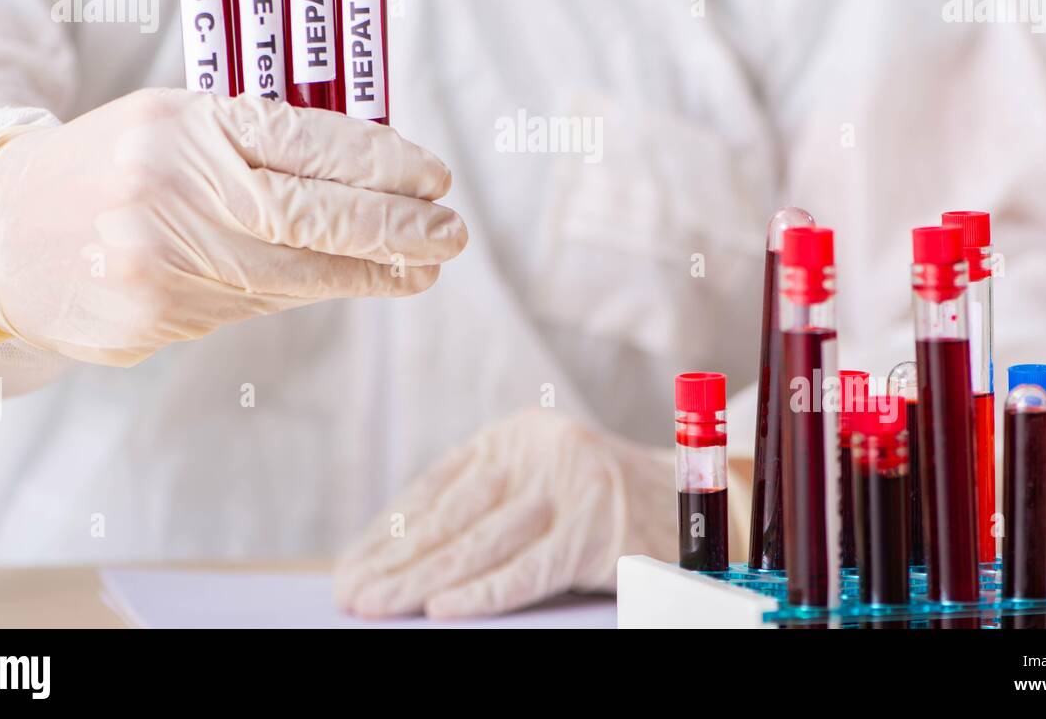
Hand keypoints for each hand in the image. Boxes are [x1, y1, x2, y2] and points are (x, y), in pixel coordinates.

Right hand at [0, 88, 465, 364]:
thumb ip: (259, 140)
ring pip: (294, 273)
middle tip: (451, 235)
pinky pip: (254, 306)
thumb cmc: (111, 166)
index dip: (382, 164)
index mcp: (181, 124)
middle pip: (312, 216)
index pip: (306, 143)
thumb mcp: (175, 123)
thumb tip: (372, 173)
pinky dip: (306, 291)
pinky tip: (344, 281)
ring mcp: (160, 263)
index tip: (434, 179)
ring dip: (368, 273)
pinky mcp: (154, 320)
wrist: (1, 235)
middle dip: (395, 229)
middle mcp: (170, 191)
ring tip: (420, 268)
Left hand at [334, 408, 675, 618]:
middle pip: (452, 515)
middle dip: (395, 559)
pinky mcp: (596, 530)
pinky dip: (483, 593)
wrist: (694, 504)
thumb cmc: (602, 503)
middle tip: (351, 593)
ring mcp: (571, 488)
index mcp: (516, 435)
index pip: (437, 485)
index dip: (390, 527)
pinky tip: (442, 610)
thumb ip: (487, 504)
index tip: (352, 564)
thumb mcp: (540, 482)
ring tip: (379, 605)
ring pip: (481, 543)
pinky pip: (529, 571)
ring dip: (423, 580)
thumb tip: (402, 558)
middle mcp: (540, 451)